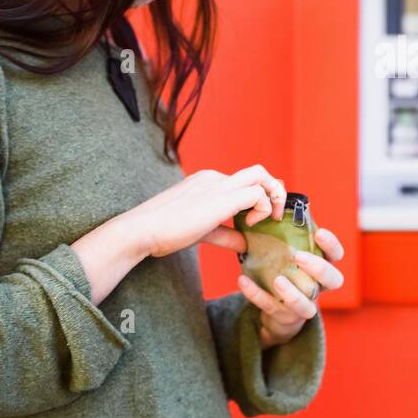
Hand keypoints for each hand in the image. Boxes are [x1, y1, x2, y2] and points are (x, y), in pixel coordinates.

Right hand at [122, 165, 286, 259]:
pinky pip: (257, 194)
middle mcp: (215, 178)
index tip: (257, 220)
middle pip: (258, 172)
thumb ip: (226, 235)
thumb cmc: (164, 232)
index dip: (258, 199)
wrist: (141, 230)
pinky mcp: (222, 197)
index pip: (243, 181)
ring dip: (274, 198)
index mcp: (208, 182)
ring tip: (270, 219)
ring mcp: (219, 185)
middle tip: (276, 216)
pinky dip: (263, 209)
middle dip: (274, 191)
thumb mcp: (202, 232)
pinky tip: (250, 226)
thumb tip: (246, 244)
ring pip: (261, 176)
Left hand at [207, 225, 345, 348]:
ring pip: (307, 306)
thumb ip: (288, 236)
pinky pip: (271, 307)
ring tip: (278, 279)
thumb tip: (272, 200)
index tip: (319, 232)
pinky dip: (257, 295)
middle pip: (333, 281)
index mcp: (323, 268)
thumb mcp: (290, 255)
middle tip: (299, 256)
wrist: (278, 311)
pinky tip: (243, 281)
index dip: (331, 246)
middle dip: (318, 268)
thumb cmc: (286, 272)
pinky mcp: (284, 317)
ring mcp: (303, 306)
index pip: (336, 256)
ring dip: (294, 293)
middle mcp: (318, 288)